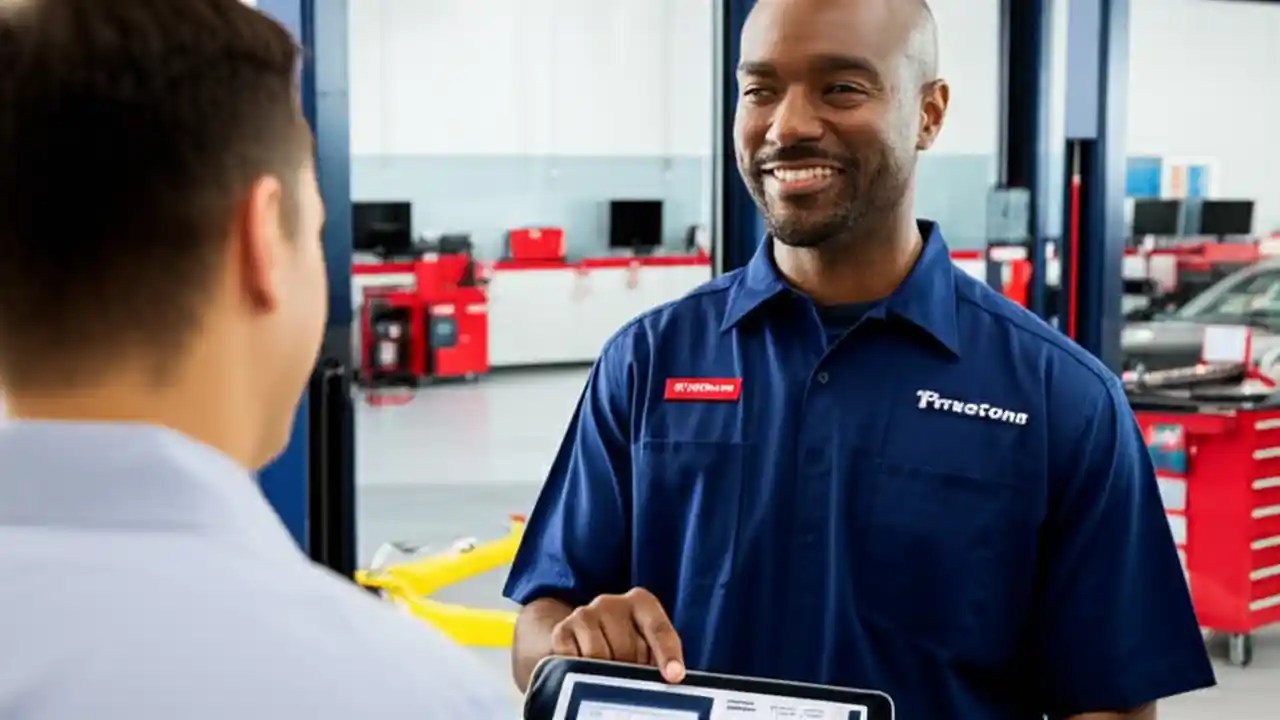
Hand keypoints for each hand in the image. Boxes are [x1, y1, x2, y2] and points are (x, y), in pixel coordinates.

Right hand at [550, 587, 685, 682]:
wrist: (582, 637)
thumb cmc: (626, 645)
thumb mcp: (647, 644)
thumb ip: (658, 656)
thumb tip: (667, 678)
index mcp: (641, 602)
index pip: (658, 629)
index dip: (667, 654)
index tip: (674, 676)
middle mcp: (610, 602)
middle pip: (627, 647)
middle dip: (631, 669)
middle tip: (629, 678)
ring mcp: (583, 614)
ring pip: (599, 657)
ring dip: (605, 673)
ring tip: (608, 675)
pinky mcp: (562, 631)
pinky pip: (574, 662)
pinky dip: (581, 674)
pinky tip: (586, 672)